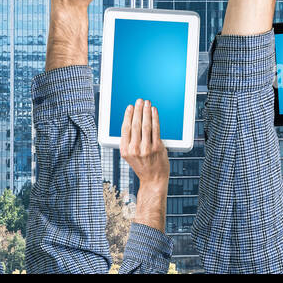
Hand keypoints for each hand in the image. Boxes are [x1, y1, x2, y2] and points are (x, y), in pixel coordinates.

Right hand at [121, 99, 168, 232]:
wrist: (153, 180)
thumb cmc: (143, 166)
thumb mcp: (130, 156)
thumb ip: (129, 141)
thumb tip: (132, 121)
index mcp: (125, 151)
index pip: (125, 129)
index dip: (128, 116)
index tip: (130, 107)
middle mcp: (134, 149)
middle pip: (136, 125)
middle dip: (138, 110)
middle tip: (139, 101)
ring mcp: (146, 149)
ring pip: (146, 125)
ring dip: (147, 112)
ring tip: (147, 104)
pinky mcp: (157, 148)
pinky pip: (156, 129)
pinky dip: (155, 118)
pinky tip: (154, 112)